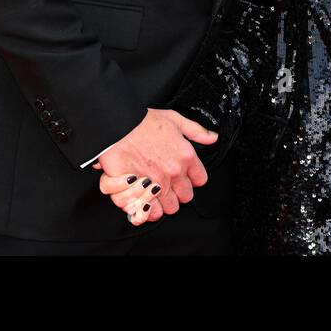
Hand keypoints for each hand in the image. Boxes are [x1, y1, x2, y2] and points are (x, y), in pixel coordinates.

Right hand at [95, 108, 217, 220]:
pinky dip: (149, 209)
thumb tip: (213, 138)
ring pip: (170, 207)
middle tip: (168, 185)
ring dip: (164, 202)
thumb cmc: (143, 122)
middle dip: (178, 192)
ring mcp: (158, 184)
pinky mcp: (140, 191)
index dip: (192, 179)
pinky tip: (145, 200)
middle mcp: (175, 173)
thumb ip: (196, 131)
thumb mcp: (175, 119)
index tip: (184, 176)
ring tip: (156, 193)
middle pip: (186, 197)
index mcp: (186, 156)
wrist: (118, 127)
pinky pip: (152, 212)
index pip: (200, 180)